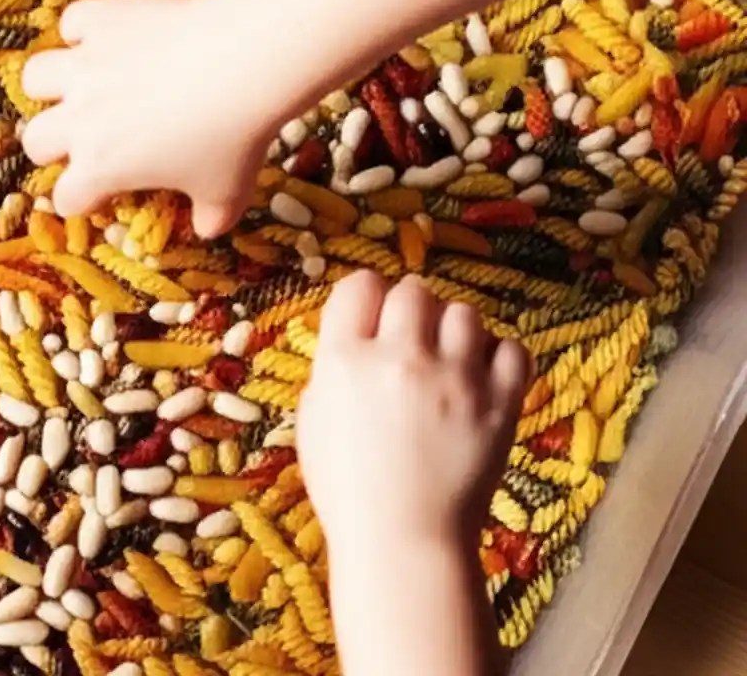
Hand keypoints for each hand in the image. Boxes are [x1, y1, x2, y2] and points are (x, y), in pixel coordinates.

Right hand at [21, 0, 278, 237]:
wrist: (247, 58)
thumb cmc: (234, 136)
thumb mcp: (227, 190)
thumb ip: (211, 216)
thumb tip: (209, 230)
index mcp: (102, 167)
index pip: (67, 198)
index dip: (82, 201)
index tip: (102, 195)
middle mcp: (82, 117)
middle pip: (35, 139)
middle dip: (54, 146)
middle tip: (84, 142)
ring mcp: (87, 65)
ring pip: (36, 77)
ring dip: (50, 87)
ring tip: (76, 87)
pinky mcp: (104, 20)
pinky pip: (74, 23)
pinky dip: (84, 31)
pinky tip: (107, 38)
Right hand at [296, 271, 529, 551]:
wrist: (404, 540)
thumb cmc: (348, 489)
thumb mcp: (314, 422)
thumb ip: (333, 370)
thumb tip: (358, 339)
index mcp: (344, 361)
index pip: (359, 284)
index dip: (366, 299)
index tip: (371, 320)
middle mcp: (400, 357)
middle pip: (413, 291)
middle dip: (410, 312)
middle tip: (410, 345)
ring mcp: (455, 377)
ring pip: (463, 313)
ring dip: (453, 332)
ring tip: (447, 364)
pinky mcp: (500, 400)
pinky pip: (511, 347)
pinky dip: (497, 357)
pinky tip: (481, 379)